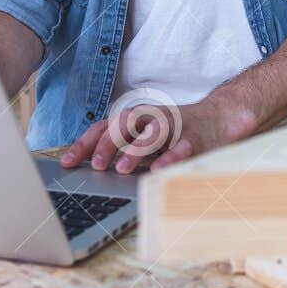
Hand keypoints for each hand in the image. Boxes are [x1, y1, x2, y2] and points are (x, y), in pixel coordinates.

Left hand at [59, 94, 259, 174]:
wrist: (219, 117)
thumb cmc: (175, 131)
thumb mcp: (144, 136)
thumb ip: (122, 148)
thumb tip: (89, 167)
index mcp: (136, 119)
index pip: (104, 127)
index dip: (84, 143)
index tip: (67, 163)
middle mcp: (152, 119)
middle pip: (125, 124)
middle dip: (108, 144)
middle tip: (95, 165)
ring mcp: (174, 126)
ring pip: (152, 132)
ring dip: (135, 149)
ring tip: (121, 168)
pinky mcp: (195, 138)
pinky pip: (182, 147)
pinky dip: (170, 158)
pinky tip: (158, 170)